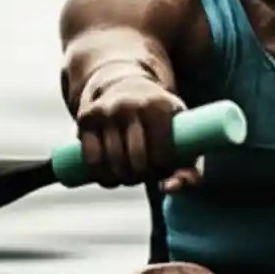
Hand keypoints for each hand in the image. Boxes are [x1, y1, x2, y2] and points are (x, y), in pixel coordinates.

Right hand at [76, 72, 187, 187]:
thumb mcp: (179, 132)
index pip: (161, 155)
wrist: (126, 85)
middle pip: (136, 161)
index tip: (162, 168)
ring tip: (129, 176)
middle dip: (141, 176)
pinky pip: (92, 159)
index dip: (163, 169)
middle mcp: (130, 105)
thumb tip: (169, 189)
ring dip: (121, 179)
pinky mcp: (86, 117)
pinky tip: (110, 176)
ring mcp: (106, 111)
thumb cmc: (160, 118)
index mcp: (158, 107)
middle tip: (144, 175)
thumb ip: (188, 167)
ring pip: (112, 162)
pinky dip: (101, 175)